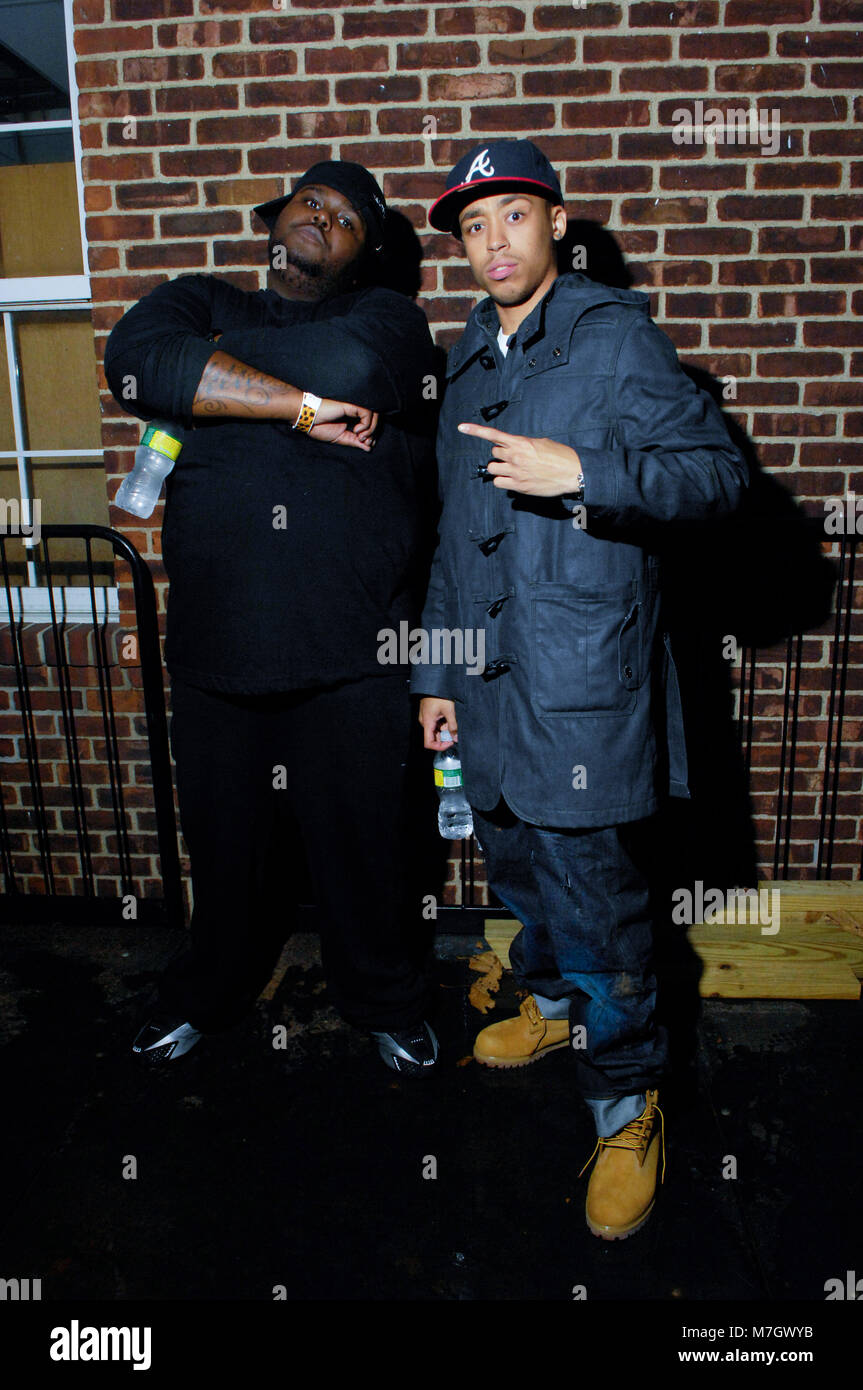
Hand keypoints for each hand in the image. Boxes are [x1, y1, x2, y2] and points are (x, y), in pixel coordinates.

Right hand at [308, 398, 378, 450]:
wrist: (308, 420)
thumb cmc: (319, 427)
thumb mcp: (341, 439)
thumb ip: (355, 442)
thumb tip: (369, 447)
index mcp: (352, 420)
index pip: (371, 425)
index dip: (373, 436)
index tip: (368, 445)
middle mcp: (355, 413)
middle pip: (375, 419)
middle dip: (374, 433)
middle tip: (365, 442)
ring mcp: (353, 408)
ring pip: (374, 415)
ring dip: (371, 429)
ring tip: (360, 437)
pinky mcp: (351, 405)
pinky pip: (367, 413)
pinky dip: (366, 424)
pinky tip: (356, 431)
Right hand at [418, 697, 457, 749]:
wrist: (433, 683)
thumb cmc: (439, 694)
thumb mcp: (449, 711)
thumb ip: (453, 726)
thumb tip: (456, 738)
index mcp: (427, 723)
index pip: (429, 743)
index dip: (439, 746)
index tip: (450, 743)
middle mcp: (424, 722)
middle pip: (433, 737)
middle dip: (445, 737)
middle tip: (455, 732)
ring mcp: (426, 718)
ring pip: (435, 730)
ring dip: (445, 730)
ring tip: (452, 721)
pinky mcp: (429, 715)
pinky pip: (435, 724)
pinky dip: (443, 724)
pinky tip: (449, 717)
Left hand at [457, 422, 581, 496]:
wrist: (572, 472)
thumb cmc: (560, 456)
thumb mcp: (541, 443)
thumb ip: (524, 444)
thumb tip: (514, 448)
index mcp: (521, 442)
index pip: (493, 434)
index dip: (475, 430)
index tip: (461, 427)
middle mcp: (515, 456)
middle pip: (494, 453)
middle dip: (501, 455)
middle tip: (513, 458)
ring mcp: (516, 472)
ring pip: (493, 469)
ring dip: (500, 468)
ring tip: (513, 470)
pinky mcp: (518, 486)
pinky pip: (499, 483)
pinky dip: (502, 481)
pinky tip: (513, 480)